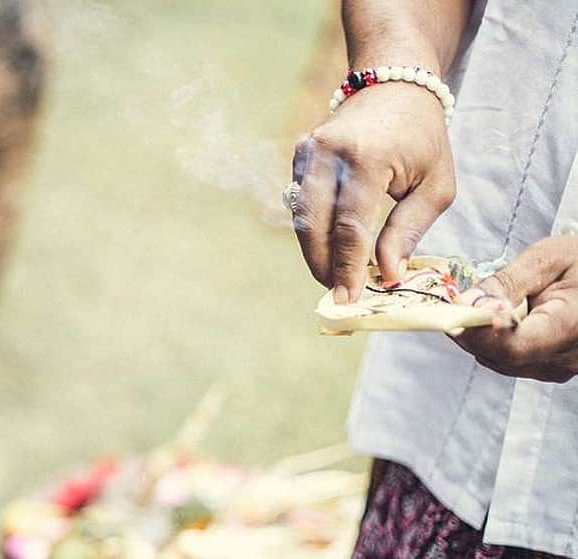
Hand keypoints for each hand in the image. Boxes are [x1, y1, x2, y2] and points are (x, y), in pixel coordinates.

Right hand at [292, 81, 455, 301]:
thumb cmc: (423, 138)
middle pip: (315, 226)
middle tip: (338, 293)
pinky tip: (329, 245)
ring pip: (300, 217)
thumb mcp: (435, 185)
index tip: (350, 297)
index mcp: (367, 158)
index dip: (348, 266)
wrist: (395, 84)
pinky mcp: (300, 154)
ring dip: (315, 251)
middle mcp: (329, 153)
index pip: (350, 226)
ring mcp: (309, 151)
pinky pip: (299, 202)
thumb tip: (387, 274)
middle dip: (324, 265)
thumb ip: (407, 231)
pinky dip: (312, 229)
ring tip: (334, 275)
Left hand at [453, 235, 577, 382]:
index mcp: (571, 328)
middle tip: (452, 306)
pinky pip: (512, 361)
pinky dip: (497, 342)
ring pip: (501, 361)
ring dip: (482, 337)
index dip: (475, 335)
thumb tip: (466, 303)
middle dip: (471, 332)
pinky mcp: (554, 368)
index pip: (511, 347)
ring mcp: (562, 368)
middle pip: (500, 357)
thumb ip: (507, 282)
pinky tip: (500, 320)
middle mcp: (567, 358)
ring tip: (480, 308)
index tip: (450, 316)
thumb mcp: (549, 259)